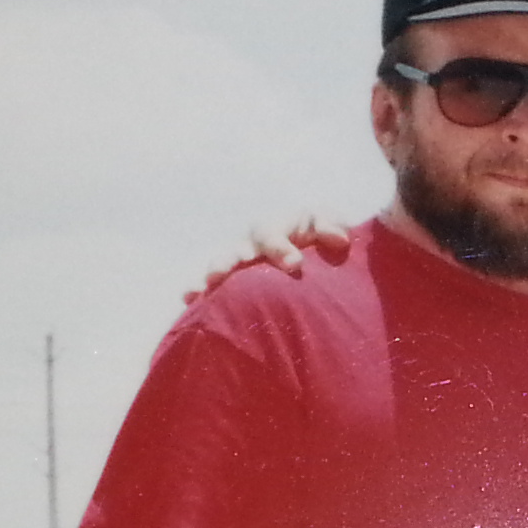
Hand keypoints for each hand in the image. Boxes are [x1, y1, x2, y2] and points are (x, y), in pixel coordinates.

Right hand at [184, 219, 345, 306]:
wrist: (312, 247)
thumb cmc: (320, 233)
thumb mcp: (327, 222)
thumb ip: (331, 226)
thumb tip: (338, 238)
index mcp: (274, 229)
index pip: (272, 236)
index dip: (280, 248)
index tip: (294, 264)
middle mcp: (250, 245)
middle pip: (236, 252)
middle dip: (227, 262)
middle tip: (219, 275)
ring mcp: (239, 263)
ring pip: (221, 268)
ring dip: (209, 280)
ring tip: (197, 292)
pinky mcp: (234, 282)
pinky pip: (215, 288)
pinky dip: (201, 294)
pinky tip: (189, 304)